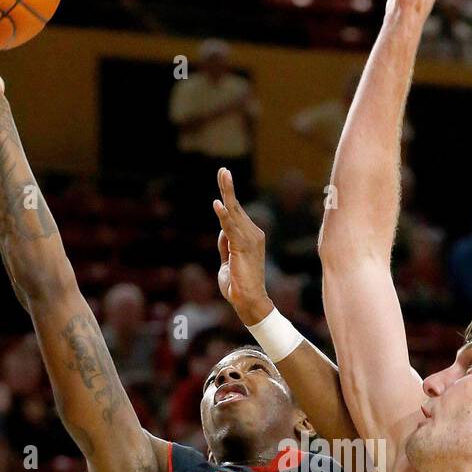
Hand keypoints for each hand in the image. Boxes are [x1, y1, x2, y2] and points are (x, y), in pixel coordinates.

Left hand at [213, 167, 272, 326]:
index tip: (224, 179)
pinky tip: (218, 204)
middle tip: (223, 170)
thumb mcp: (227, 262)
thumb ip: (225, 245)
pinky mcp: (243, 247)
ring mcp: (250, 240)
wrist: (248, 302)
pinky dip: (224, 216)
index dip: (228, 197)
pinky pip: (231, 228)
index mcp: (250, 238)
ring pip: (234, 213)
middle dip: (228, 188)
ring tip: (223, 175)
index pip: (236, 214)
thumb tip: (222, 231)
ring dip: (227, 193)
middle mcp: (253, 235)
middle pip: (236, 208)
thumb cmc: (239, 286)